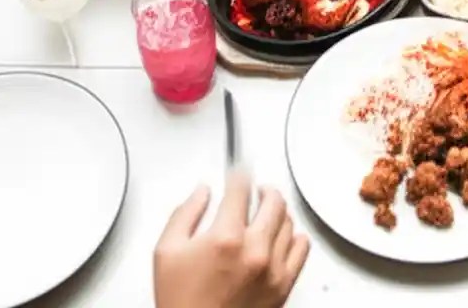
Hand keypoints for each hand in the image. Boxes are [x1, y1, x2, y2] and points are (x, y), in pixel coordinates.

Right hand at [154, 172, 310, 307]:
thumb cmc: (181, 302)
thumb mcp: (166, 252)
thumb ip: (185, 214)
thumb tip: (202, 192)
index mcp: (225, 237)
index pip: (240, 188)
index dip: (238, 174)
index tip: (238, 172)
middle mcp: (254, 249)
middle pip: (273, 200)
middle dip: (263, 189)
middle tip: (256, 190)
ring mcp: (273, 267)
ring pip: (288, 221)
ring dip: (277, 212)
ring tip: (266, 213)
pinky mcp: (284, 284)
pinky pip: (301, 247)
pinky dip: (293, 236)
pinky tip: (281, 237)